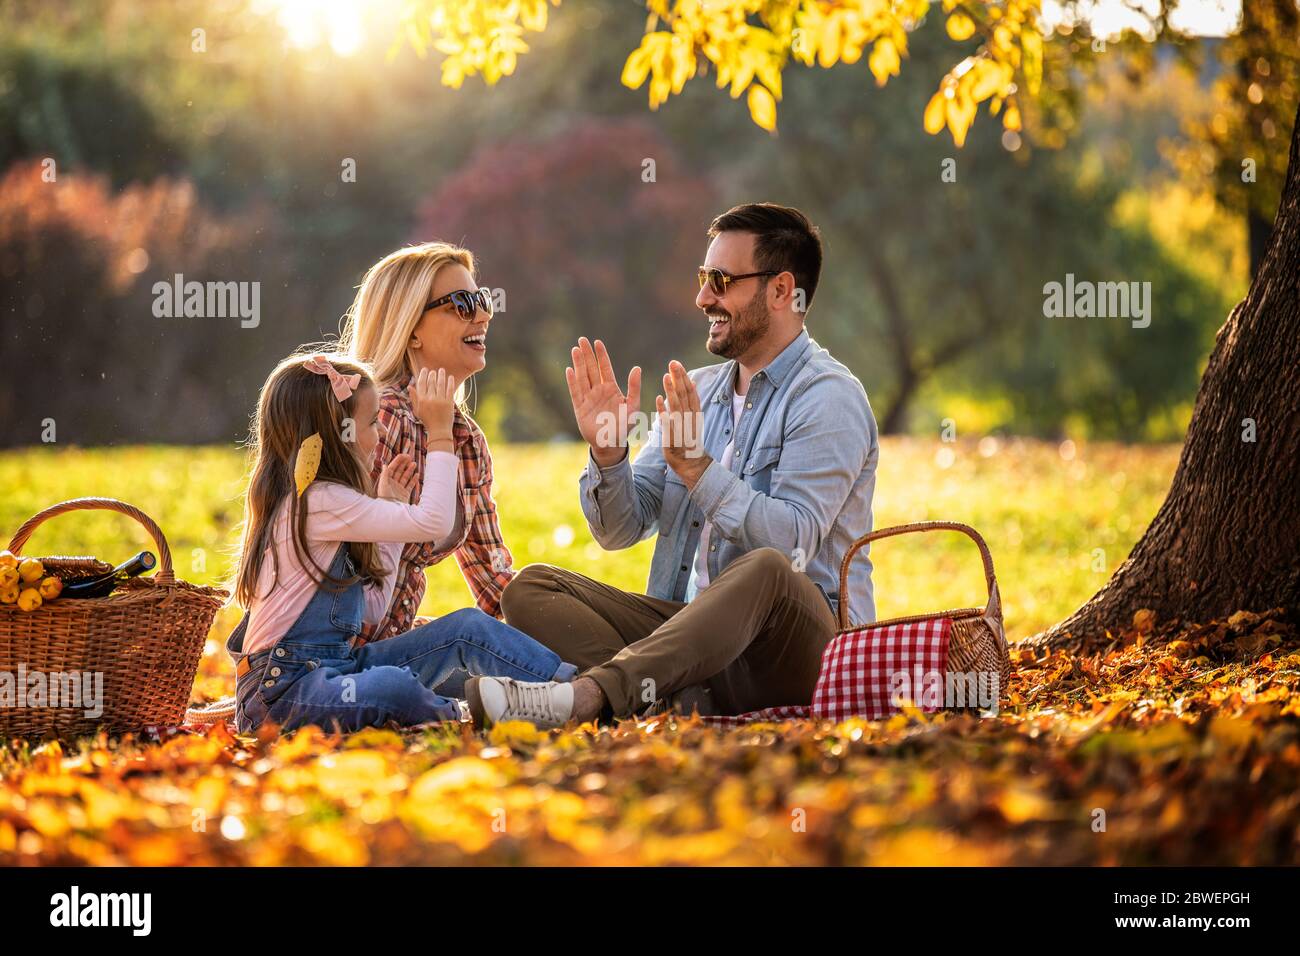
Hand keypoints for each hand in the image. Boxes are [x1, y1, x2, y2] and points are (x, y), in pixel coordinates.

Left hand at [377, 452, 417, 501]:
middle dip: (404, 464)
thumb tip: (384, 464)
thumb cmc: (385, 498)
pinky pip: (410, 485)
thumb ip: (385, 474)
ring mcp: (400, 488)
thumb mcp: (383, 485)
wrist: (391, 510)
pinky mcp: (405, 494)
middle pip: (399, 471)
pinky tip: (417, 474)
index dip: (397, 461)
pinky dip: (413, 480)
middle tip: (410, 457)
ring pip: (405, 477)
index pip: (392, 468)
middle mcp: (393, 483)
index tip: (403, 455)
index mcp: (387, 480)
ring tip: (414, 464)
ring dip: (409, 470)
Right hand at [410, 368, 455, 444]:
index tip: (425, 369)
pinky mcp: (449, 403)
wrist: (439, 430)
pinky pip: (450, 389)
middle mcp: (430, 399)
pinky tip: (450, 377)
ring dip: (441, 375)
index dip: (423, 375)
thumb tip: (409, 386)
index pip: (421, 384)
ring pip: (440, 384)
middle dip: (432, 374)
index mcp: (421, 400)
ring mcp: (440, 400)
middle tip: (434, 371)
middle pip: (431, 382)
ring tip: (442, 370)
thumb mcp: (417, 410)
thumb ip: (414, 398)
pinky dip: (450, 382)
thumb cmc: (427, 421)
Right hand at [566, 337, 640, 467]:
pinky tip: (569, 370)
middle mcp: (598, 391)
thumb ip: (634, 387)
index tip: (598, 342)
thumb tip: (637, 367)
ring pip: (582, 377)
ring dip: (578, 363)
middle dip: (587, 354)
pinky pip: (575, 392)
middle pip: (591, 369)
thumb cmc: (624, 426)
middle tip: (582, 339)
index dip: (601, 355)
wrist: (612, 444)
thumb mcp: (633, 406)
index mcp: (611, 389)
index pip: (605, 368)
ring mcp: (588, 398)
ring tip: (575, 349)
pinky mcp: (580, 408)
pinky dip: (572, 381)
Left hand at [656, 360, 710, 487]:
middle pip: (684, 394)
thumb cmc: (689, 438)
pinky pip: (668, 422)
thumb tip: (693, 382)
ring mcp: (683, 426)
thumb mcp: (693, 416)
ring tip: (665, 377)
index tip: (677, 364)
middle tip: (672, 363)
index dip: (684, 377)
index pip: (690, 390)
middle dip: (678, 378)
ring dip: (671, 391)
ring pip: (677, 405)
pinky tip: (658, 400)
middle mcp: (690, 417)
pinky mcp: (674, 436)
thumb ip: (691, 400)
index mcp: (694, 411)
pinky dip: (664, 410)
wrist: (691, 462)